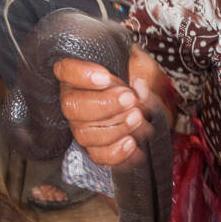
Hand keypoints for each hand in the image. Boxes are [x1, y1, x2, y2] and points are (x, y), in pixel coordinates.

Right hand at [54, 44, 170, 168]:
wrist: (154, 105)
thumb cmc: (141, 80)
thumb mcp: (143, 66)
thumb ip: (140, 71)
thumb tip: (138, 85)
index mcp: (81, 75)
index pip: (66, 70)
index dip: (81, 75)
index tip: (105, 77)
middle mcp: (75, 101)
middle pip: (72, 106)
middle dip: (104, 104)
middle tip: (130, 99)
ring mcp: (82, 127)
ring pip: (84, 134)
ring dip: (115, 127)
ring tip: (137, 118)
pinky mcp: (96, 148)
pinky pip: (98, 155)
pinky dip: (117, 152)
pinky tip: (131, 142)